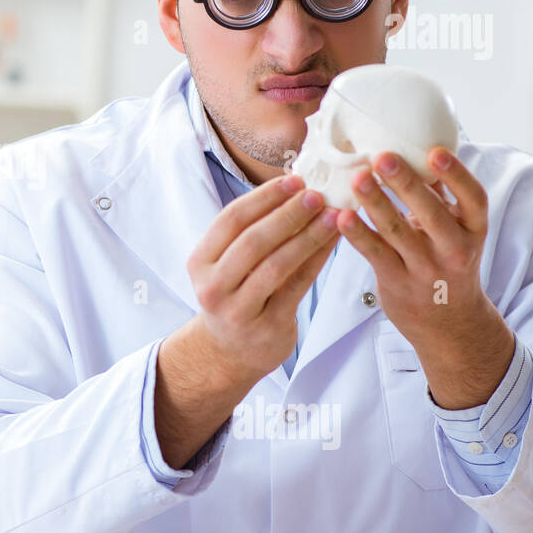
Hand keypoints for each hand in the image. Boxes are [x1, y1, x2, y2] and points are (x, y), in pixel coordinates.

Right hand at [186, 172, 340, 391]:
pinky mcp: (267, 327)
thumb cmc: (235, 296)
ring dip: (307, 236)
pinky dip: (317, 260)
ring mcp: (238, 310)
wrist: (229, 352)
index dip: (263, 197)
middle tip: (316, 194)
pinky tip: (332, 241)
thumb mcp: (226, 265)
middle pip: (253, 241)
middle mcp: (213, 287)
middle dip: (288, 214)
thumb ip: (249, 232)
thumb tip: (291, 186)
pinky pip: (297, 286)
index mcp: (200, 262)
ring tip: (332, 215)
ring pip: (276, 265)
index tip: (292, 180)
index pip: (230, 220)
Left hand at [336, 146, 515, 409]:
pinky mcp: (398, 283)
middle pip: (431, 213)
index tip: (435, 151)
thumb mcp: (455, 230)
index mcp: (473, 229)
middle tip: (382, 157)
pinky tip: (341, 216)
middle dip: (406, 184)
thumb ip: (439, 196)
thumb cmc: (446, 262)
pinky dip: (358, 235)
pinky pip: (375, 254)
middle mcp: (455, 249)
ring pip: (398, 232)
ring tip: (357, 179)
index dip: (456, 174)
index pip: (473, 199)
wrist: (449, 324)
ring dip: (376, 204)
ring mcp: (426, 269)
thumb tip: (416, 145)